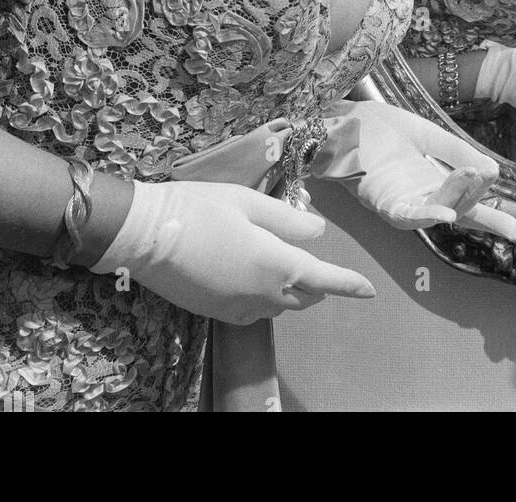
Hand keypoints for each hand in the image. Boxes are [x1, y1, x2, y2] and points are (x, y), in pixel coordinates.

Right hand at [88, 180, 375, 324]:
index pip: (324, 279)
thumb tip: (317, 232)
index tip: (369, 291)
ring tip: (280, 261)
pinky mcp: (217, 313)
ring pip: (279, 306)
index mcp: (274, 263)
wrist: (146, 235)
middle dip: (318, 284)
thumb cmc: (199, 208)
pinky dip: (264, 297)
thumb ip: (287, 219)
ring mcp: (237, 307)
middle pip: (304, 297)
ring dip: (289, 290)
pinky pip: (254, 311)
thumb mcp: (248, 202)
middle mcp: (261, 293)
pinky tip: (251, 275)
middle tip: (313, 259)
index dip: (349, 284)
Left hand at [313, 101, 515, 240]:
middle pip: (456, 209)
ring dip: (456, 197)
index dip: (490, 218)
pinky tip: (445, 212)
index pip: (466, 204)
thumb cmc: (381, 129)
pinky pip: (406, 214)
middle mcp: (418, 199)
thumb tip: (493, 171)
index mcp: (431, 184)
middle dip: (478, 203)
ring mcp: (400, 203)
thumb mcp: (429, 136)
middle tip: (492, 185)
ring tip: (473, 177)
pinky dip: (426, 214)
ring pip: (435, 210)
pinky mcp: (380, 201)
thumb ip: (458, 152)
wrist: (343, 119)